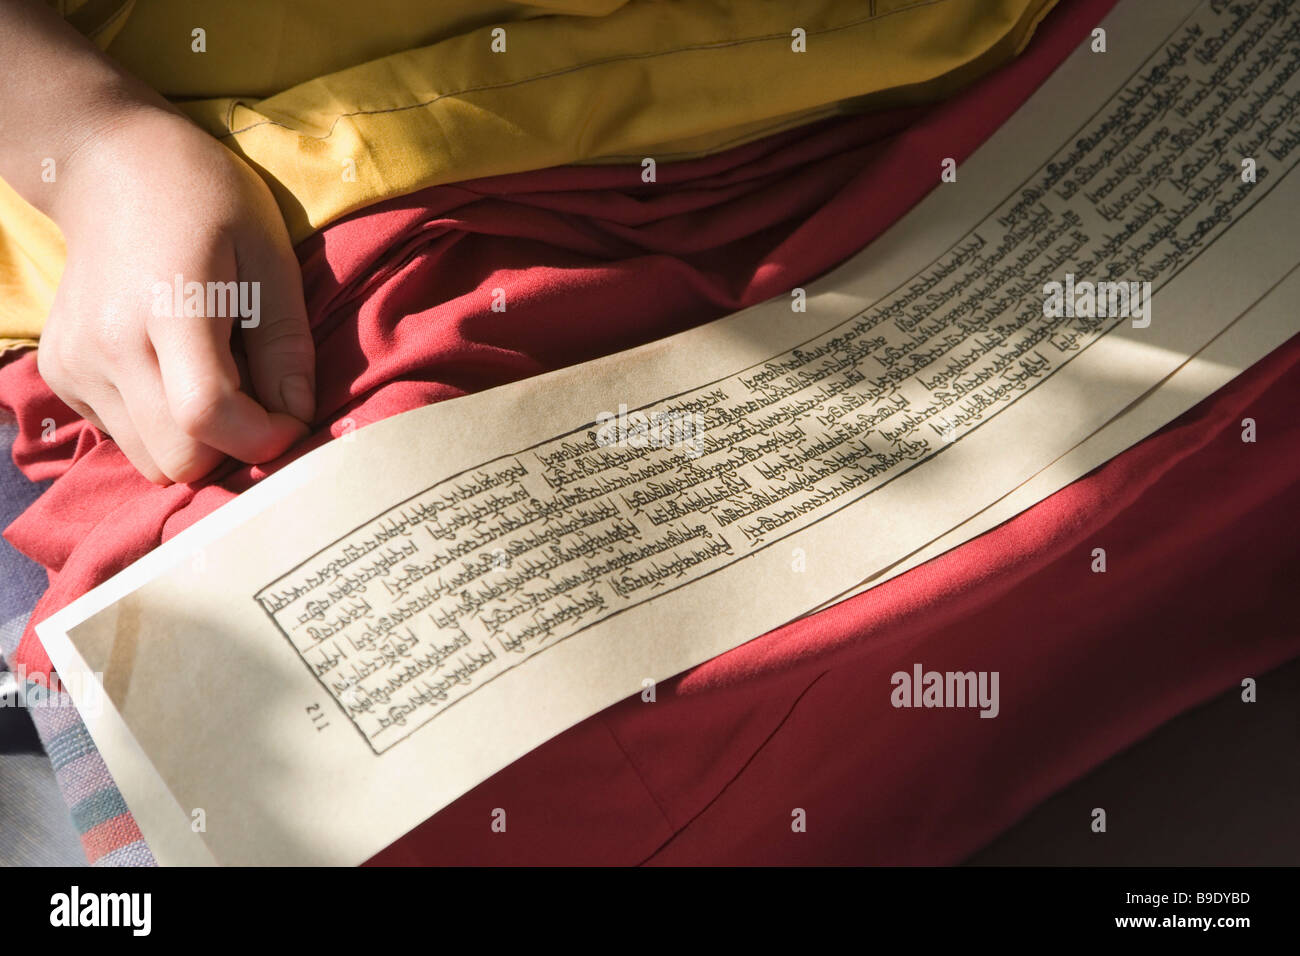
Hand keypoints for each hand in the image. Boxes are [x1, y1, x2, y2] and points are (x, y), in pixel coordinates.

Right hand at [37, 106, 314, 483]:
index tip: (292, 418)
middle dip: (232, 447)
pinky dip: (160, 425)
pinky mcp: (60, 373)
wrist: (109, 167)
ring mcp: (75, 362)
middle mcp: (108, 344)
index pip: (208, 414)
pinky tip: (173, 369)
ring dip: (197, 442)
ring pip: (150, 460)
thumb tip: (297, 417)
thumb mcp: (270, 256)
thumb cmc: (206, 201)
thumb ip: (287, 343)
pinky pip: (123, 437)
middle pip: (179, 458)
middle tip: (257, 399)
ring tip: (214, 378)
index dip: (263, 436)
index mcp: (169, 306)